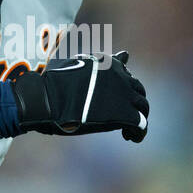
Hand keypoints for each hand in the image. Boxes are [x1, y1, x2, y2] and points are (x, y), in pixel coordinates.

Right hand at [10, 49, 148, 141]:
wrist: (48, 99)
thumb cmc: (56, 84)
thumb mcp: (80, 66)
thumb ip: (103, 62)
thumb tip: (127, 53)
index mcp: (110, 64)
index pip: (128, 77)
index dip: (124, 91)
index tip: (116, 102)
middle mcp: (121, 77)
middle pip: (139, 92)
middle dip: (134, 105)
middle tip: (123, 118)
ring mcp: (124, 95)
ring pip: (143, 107)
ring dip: (139, 119)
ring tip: (127, 131)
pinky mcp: (124, 114)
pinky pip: (141, 125)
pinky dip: (139, 133)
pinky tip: (130, 138)